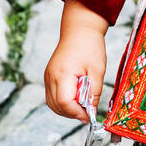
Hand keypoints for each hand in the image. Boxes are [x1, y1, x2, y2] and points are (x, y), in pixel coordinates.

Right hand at [44, 0, 107, 121]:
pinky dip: (63, 102)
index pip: (64, 103)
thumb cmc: (90, 46)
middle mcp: (51, 77)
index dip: (77, 113)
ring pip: (52, 103)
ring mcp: (48, 77)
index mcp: (62, 74)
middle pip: (56, 106)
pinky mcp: (49, 76)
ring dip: (67, 109)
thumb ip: (94, 92)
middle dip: (72, 113)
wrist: (80, 29)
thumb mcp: (97, 70)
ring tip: (83, 104)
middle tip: (88, 111)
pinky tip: (77, 97)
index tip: (90, 116)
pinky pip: (52, 96)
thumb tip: (91, 111)